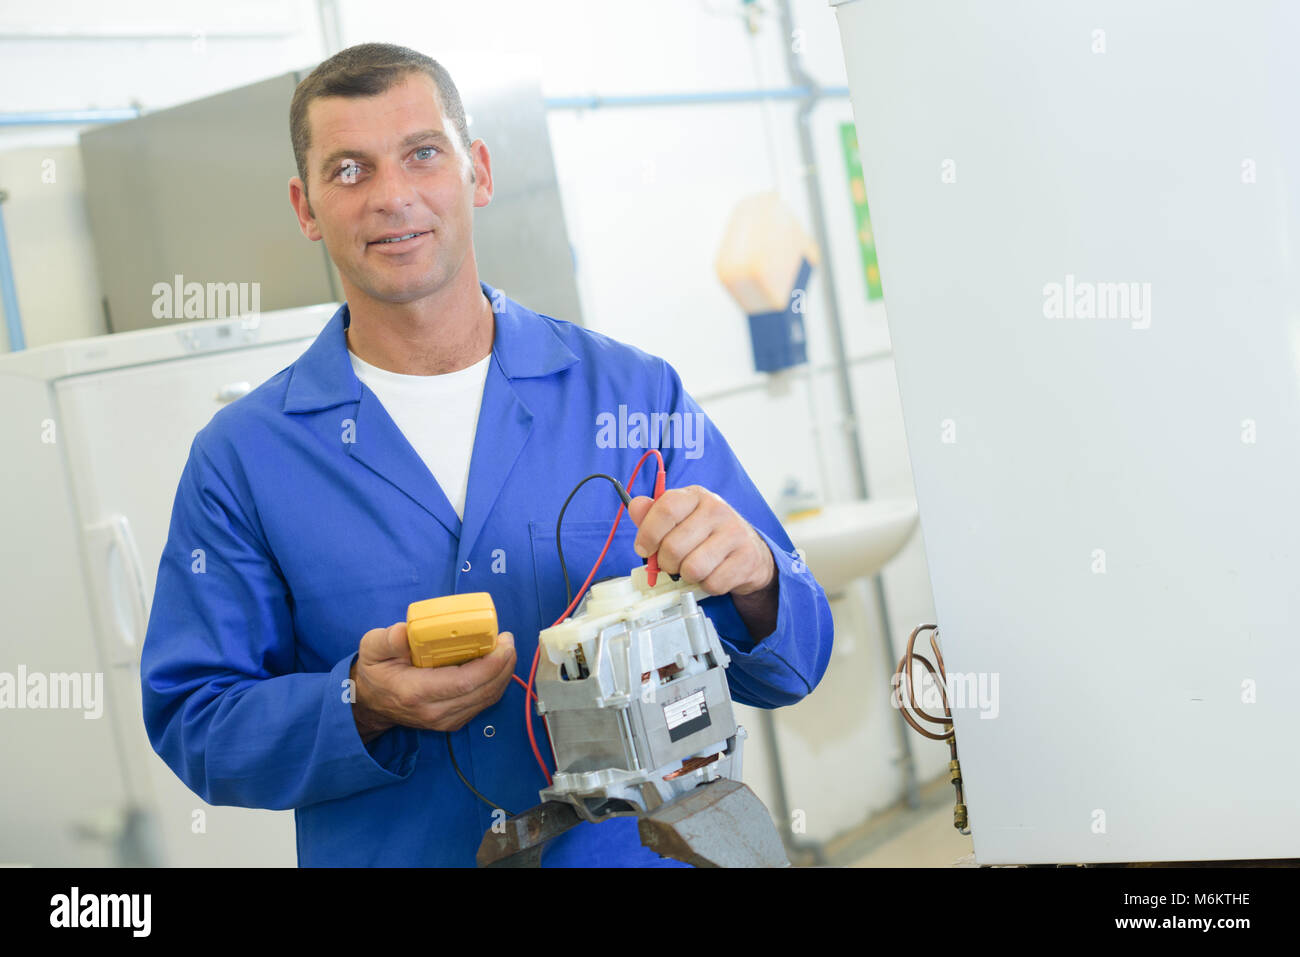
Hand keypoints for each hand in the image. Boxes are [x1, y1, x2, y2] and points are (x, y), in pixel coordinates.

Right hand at [350, 623, 516, 742]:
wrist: (371, 703)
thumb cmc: (376, 672)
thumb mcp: (372, 649)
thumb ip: (388, 640)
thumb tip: (404, 631)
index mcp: (416, 693)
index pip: (464, 683)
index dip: (490, 664)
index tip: (503, 643)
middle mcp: (435, 712)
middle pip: (483, 691)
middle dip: (503, 665)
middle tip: (508, 640)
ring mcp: (446, 720)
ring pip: (487, 699)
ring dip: (503, 673)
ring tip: (505, 648)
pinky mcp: (455, 719)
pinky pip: (483, 702)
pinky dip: (495, 682)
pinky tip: (497, 663)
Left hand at [627, 484, 775, 596]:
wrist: (749, 551)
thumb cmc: (707, 535)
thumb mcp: (680, 519)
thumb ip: (653, 514)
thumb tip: (635, 506)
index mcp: (696, 496)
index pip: (666, 510)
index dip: (648, 534)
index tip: (643, 549)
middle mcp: (717, 510)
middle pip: (673, 546)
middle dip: (665, 563)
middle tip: (671, 563)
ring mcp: (734, 533)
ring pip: (692, 568)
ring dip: (686, 576)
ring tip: (692, 568)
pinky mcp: (746, 559)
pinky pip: (712, 583)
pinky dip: (706, 585)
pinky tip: (711, 574)